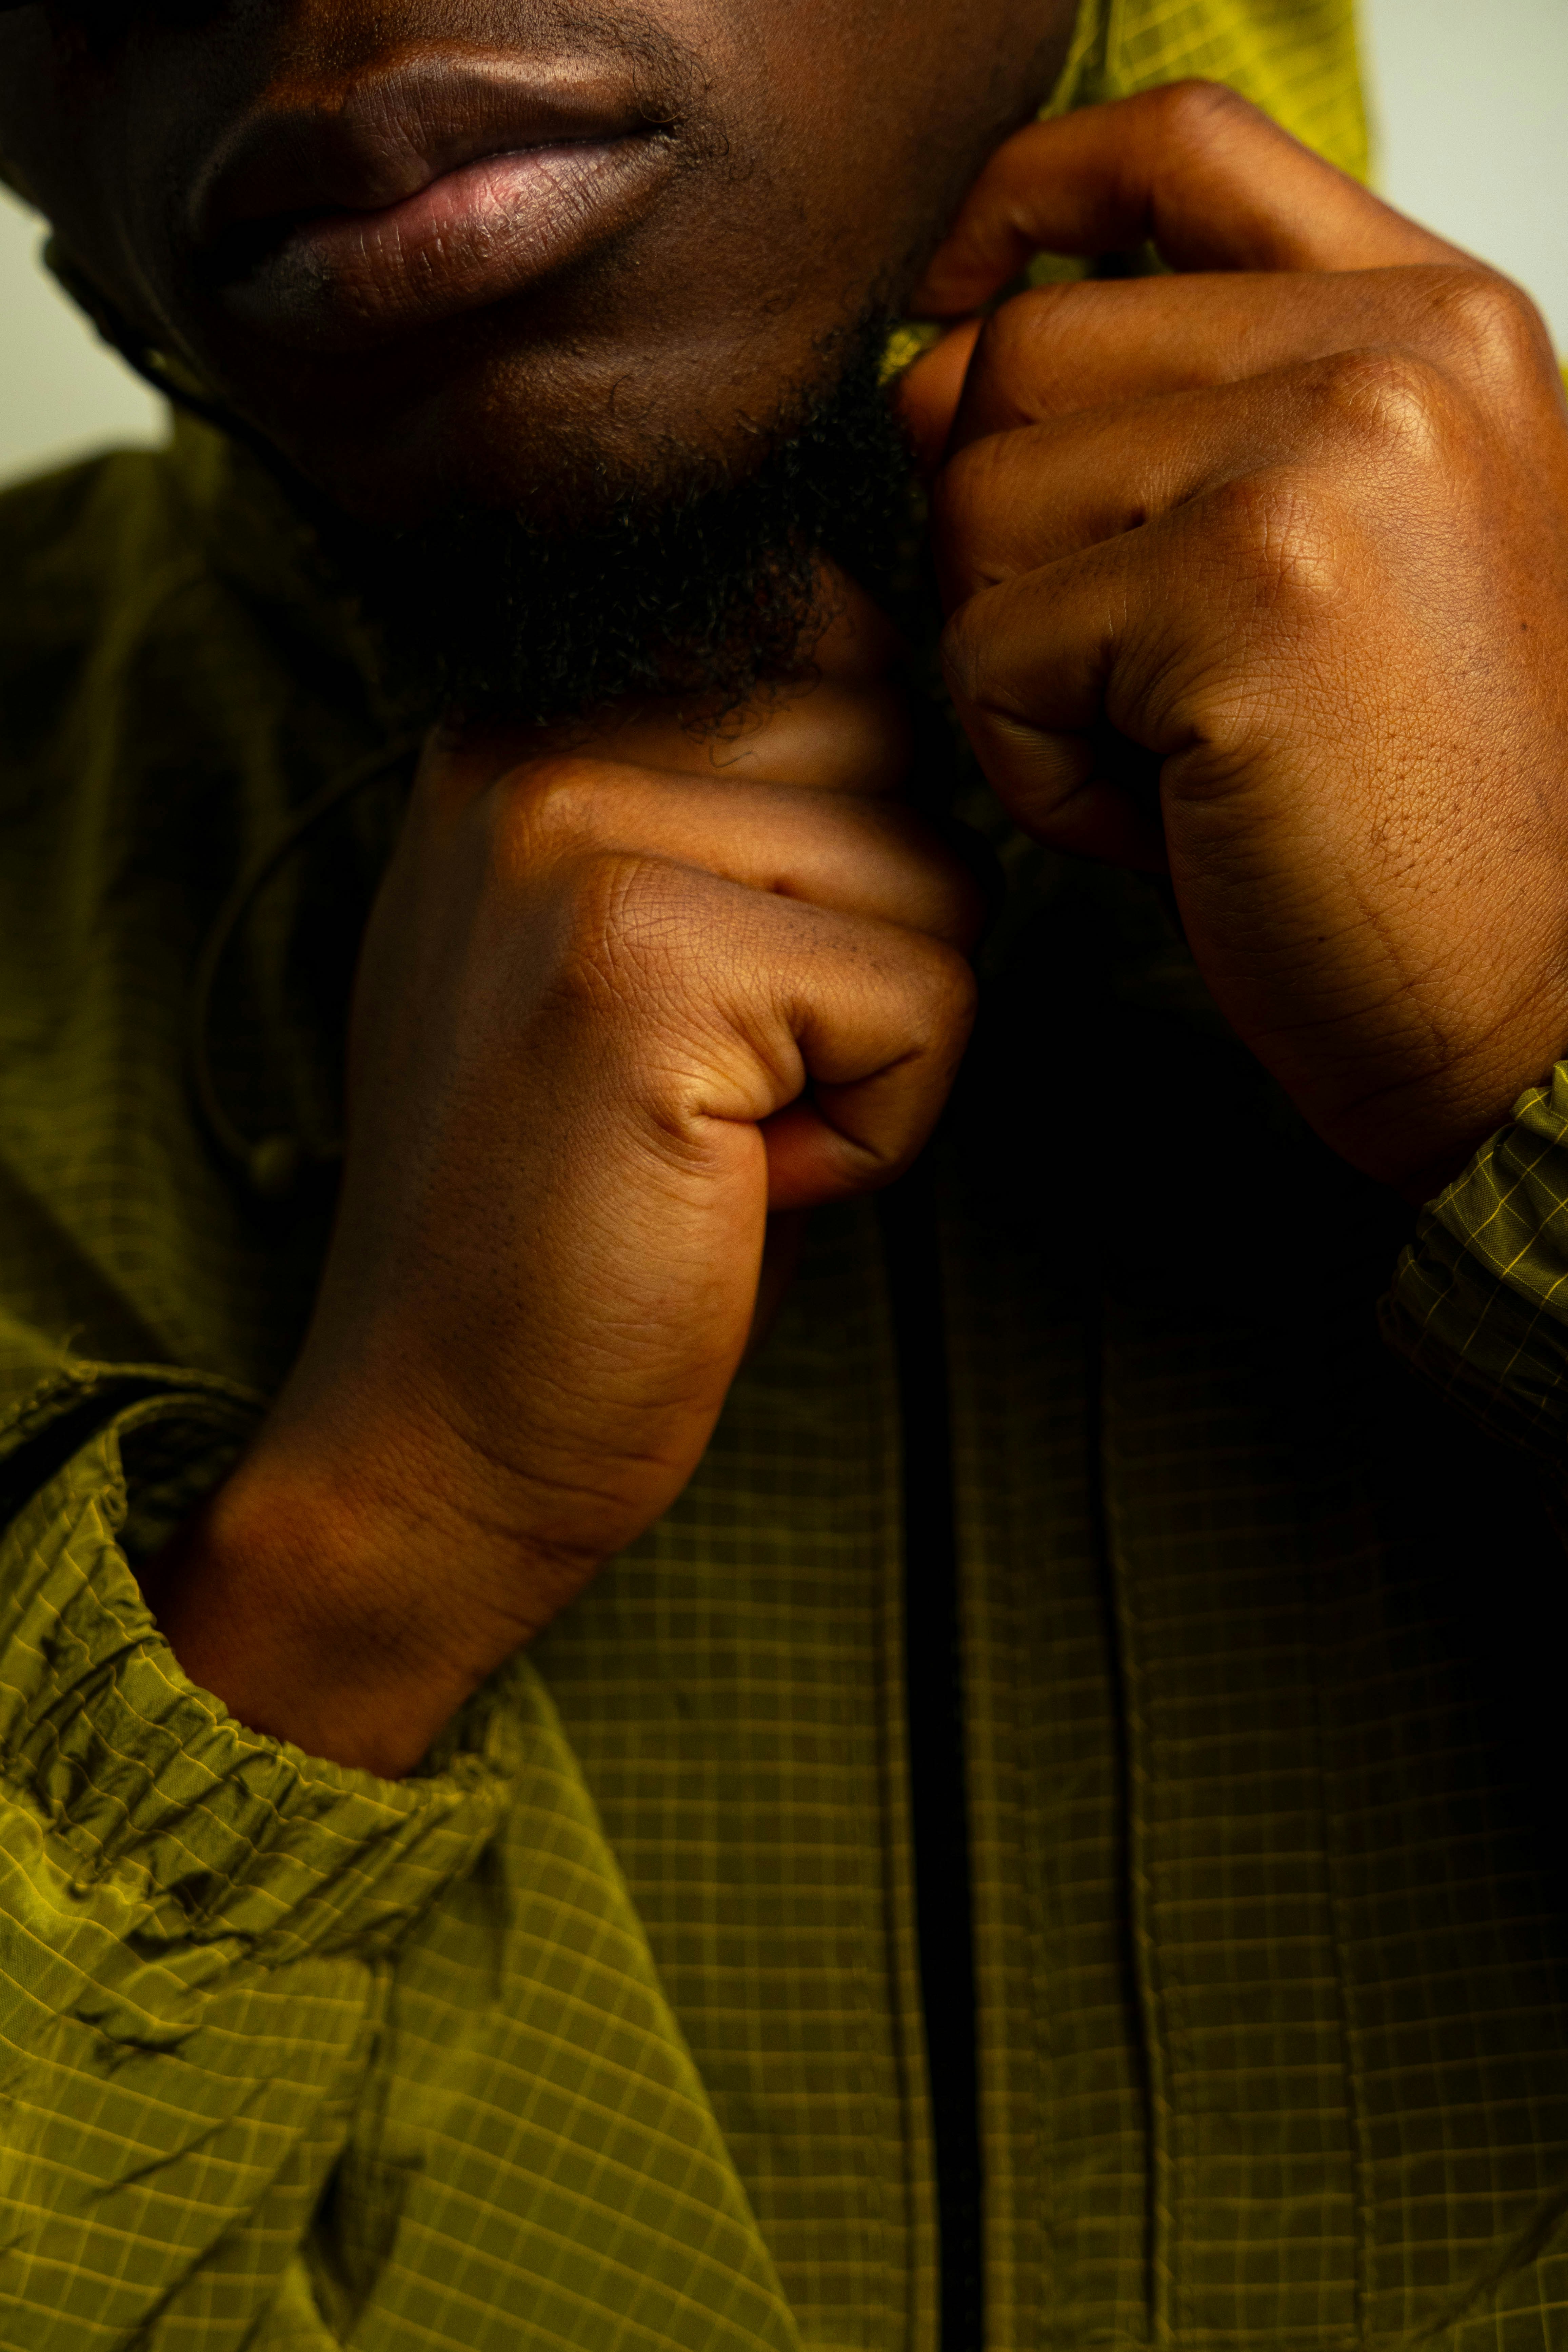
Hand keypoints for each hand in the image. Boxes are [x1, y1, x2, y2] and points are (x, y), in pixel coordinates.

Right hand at [147, 592, 979, 1774]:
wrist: (442, 1423)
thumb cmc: (578, 1202)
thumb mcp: (622, 954)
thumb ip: (724, 801)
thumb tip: (902, 667)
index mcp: (523, 726)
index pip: (822, 640)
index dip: (856, 817)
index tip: (756, 969)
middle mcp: (531, 747)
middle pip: (898, 756)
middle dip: (878, 936)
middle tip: (730, 1074)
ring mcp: (571, 842)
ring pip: (933, 879)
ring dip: (879, 1040)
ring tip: (723, 1132)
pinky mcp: (641, 968)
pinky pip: (925, 997)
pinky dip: (881, 1123)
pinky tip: (742, 1182)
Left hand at [903, 82, 1567, 1198]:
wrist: (1518, 993)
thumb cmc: (1400, 803)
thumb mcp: (1327, 556)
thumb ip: (1188, 415)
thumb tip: (952, 352)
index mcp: (1435, 321)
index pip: (1181, 145)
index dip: (1032, 196)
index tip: (957, 287)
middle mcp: (1397, 353)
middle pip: (1022, 353)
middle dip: (1005, 539)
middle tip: (1124, 681)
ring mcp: (1329, 455)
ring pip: (978, 502)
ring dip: (1018, 661)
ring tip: (1164, 753)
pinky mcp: (1245, 589)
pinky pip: (990, 647)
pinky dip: (1034, 765)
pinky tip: (1165, 816)